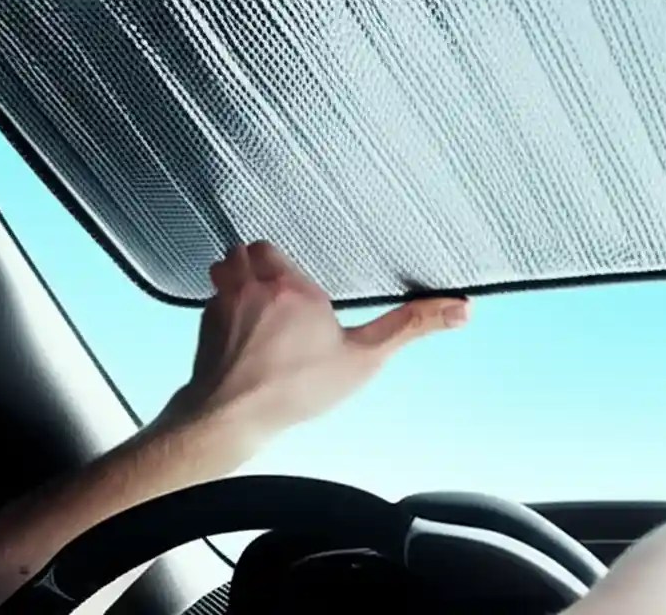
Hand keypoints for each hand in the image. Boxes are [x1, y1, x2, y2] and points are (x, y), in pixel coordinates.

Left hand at [155, 242, 469, 467]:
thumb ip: (409, 326)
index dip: (293, 268)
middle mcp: (256, 284)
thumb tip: (461, 307)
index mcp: (294, 287)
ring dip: (239, 275)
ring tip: (258, 301)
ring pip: (226, 265)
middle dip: (265, 264)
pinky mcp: (205, 322)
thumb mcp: (363, 359)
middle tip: (283, 290)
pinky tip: (238, 330)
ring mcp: (225, 300)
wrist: (232, 416)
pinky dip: (223, 304)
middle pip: (251, 249)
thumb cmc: (296, 389)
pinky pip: (212, 296)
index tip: (306, 291)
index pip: (282, 250)